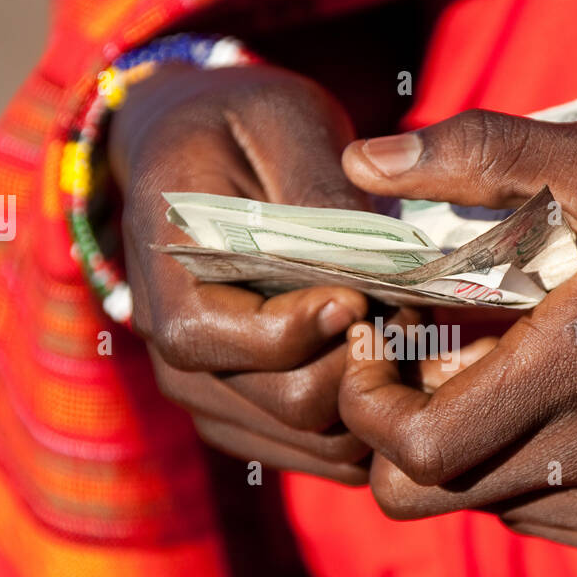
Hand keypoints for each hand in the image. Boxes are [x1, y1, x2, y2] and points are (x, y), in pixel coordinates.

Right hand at [110, 64, 372, 483]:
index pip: (249, 344)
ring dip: (374, 398)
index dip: (324, 323)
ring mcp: (208, 395)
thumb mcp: (280, 122)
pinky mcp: (243, 415)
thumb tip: (371, 274)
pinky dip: (364, 426)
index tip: (366, 286)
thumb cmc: (240, 122)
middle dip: (366, 361)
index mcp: (169, 281)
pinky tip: (388, 368)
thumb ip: (318, 196)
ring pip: (314, 442)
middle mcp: (176, 356)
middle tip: (406, 311)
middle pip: (295, 404)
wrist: (199, 148)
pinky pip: (316, 454)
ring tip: (400, 334)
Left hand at [337, 111, 576, 561]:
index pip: (415, 447)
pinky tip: (567, 411)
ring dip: (466, 447)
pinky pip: (547, 523)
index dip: (367, 402)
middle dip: (394, 431)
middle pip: (426, 496)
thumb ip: (482, 154)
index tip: (379, 338)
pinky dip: (527, 475)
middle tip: (423, 358)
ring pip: (483, 508)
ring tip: (508, 372)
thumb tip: (364, 160)